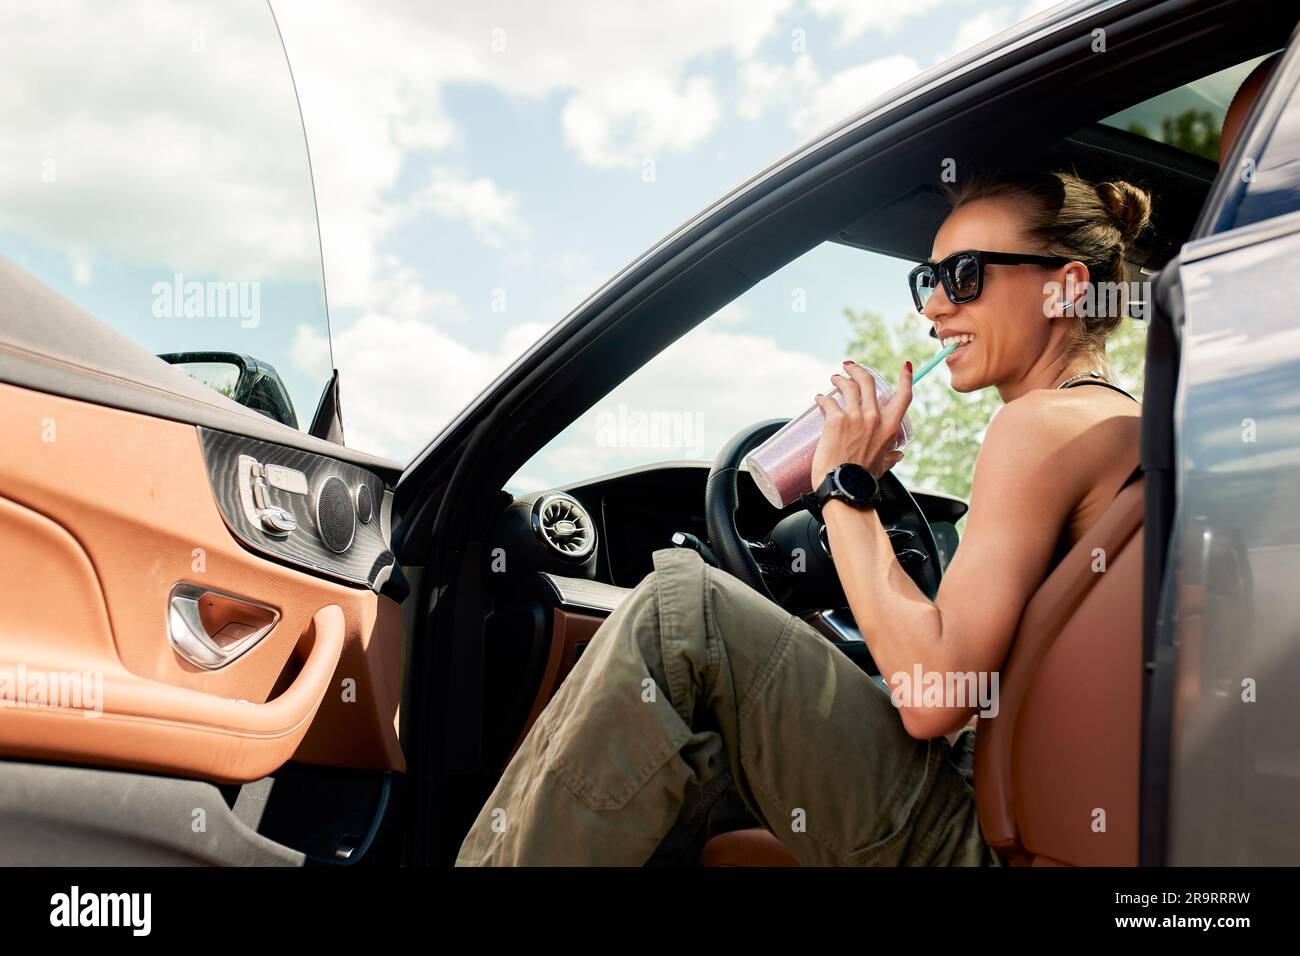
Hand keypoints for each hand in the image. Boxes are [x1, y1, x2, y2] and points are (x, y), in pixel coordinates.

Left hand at [810, 360, 912, 489]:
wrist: (843, 487)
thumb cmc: (862, 479)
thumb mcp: (884, 465)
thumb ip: (891, 457)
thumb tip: (899, 455)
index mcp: (891, 427)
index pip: (904, 395)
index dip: (905, 378)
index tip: (904, 366)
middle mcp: (875, 417)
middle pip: (868, 381)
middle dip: (857, 370)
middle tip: (849, 367)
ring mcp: (855, 417)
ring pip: (848, 386)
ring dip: (840, 379)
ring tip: (834, 379)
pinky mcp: (835, 420)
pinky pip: (828, 401)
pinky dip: (822, 398)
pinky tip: (819, 399)